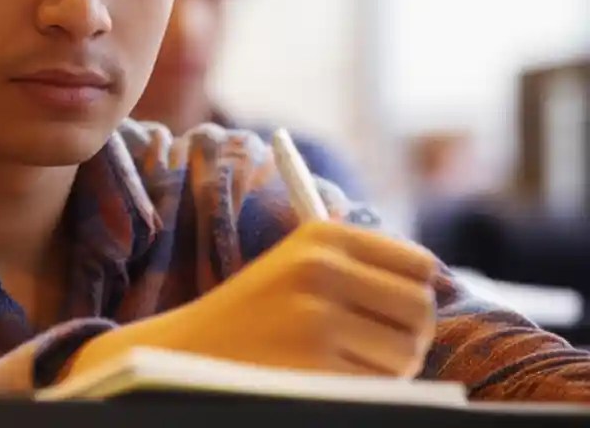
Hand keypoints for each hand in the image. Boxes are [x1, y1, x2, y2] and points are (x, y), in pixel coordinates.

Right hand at [64, 220, 437, 379]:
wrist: (187, 350)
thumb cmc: (254, 311)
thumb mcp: (298, 264)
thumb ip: (359, 264)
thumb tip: (436, 282)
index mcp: (323, 236)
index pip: (418, 264)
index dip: (416, 293)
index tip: (397, 311)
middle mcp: (323, 269)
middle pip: (422, 309)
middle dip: (411, 336)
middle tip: (384, 347)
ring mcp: (318, 319)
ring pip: (407, 353)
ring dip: (390, 368)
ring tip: (347, 362)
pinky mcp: (316, 366)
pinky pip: (378, 385)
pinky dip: (365, 389)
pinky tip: (328, 379)